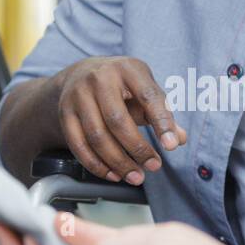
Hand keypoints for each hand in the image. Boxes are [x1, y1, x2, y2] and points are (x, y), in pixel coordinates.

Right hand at [57, 56, 186, 186]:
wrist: (80, 74)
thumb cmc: (121, 86)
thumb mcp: (144, 90)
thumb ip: (163, 114)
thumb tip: (180, 139)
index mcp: (128, 68)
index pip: (148, 97)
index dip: (162, 122)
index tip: (171, 146)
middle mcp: (100, 78)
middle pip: (118, 121)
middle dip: (138, 149)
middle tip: (153, 166)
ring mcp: (78, 95)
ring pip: (97, 136)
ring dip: (118, 162)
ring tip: (135, 176)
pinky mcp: (65, 113)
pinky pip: (79, 145)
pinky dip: (97, 165)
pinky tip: (113, 174)